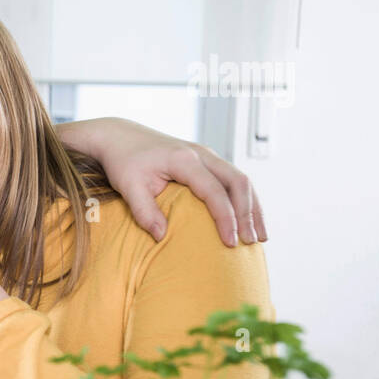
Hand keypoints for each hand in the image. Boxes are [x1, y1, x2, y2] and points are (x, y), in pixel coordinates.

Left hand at [59, 117, 265, 246]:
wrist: (119, 136)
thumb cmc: (123, 162)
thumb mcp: (128, 186)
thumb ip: (144, 211)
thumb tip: (162, 236)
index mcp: (185, 159)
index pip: (214, 191)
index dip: (225, 218)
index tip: (230, 242)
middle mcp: (202, 154)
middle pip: (238, 182)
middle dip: (248, 214)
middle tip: (250, 242)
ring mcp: (207, 155)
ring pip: (240, 180)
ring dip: (252, 207)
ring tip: (258, 235)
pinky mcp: (206, 160)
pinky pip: (232, 179)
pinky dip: (244, 200)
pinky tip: (247, 220)